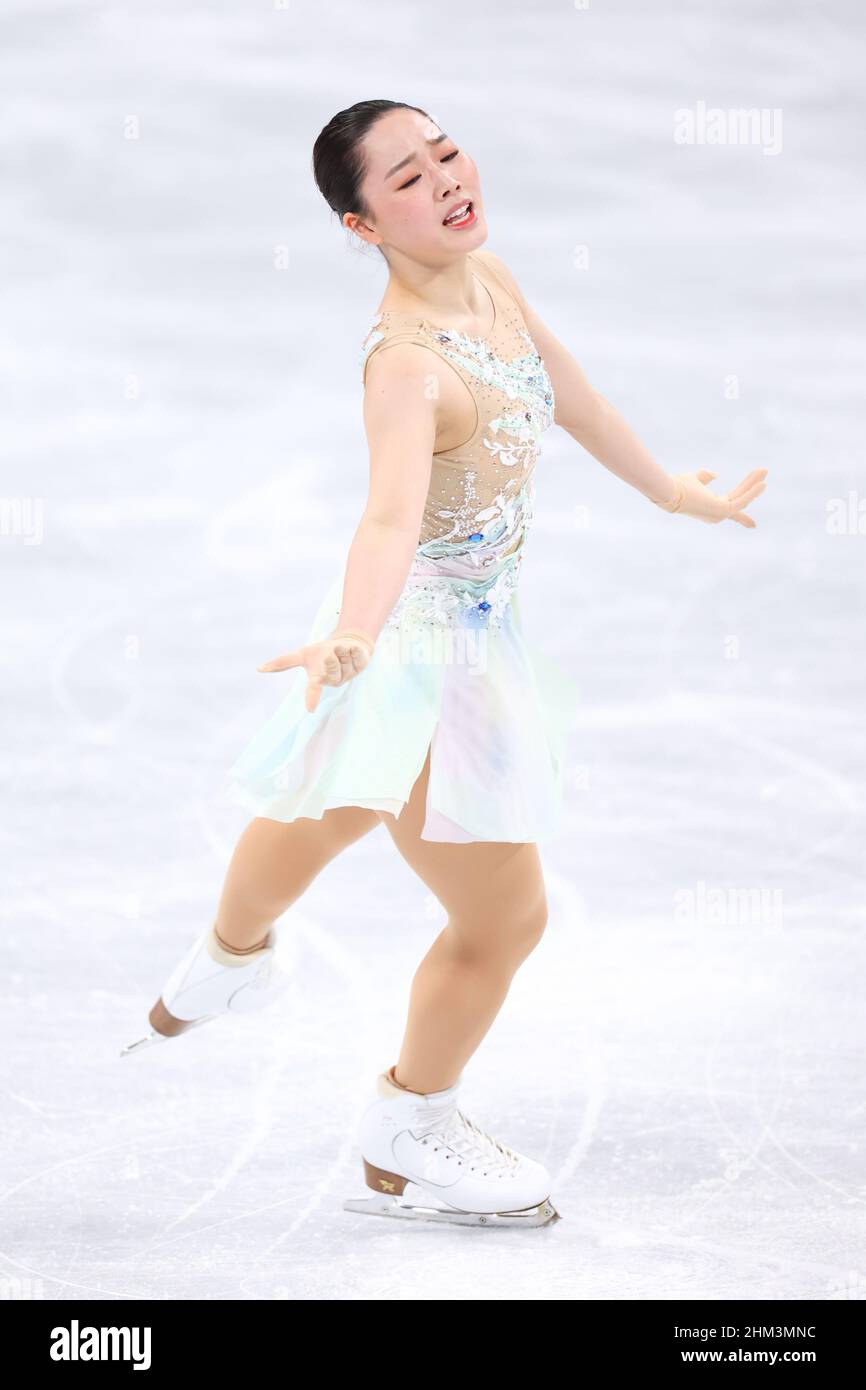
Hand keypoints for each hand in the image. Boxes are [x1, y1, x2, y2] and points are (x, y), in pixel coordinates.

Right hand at [257, 628, 375, 712]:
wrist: (346, 643)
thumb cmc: (322, 653)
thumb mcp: (301, 655)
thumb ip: (283, 663)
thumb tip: (259, 669)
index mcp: (319, 679)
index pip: (314, 689)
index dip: (312, 697)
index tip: (310, 709)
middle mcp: (334, 679)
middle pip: (331, 665)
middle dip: (330, 656)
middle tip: (331, 653)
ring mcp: (349, 674)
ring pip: (344, 659)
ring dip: (341, 650)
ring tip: (341, 651)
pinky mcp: (361, 665)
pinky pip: (356, 654)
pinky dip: (353, 648)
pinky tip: (352, 650)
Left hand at [652, 468, 767, 526]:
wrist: (670, 491)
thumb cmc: (679, 486)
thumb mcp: (695, 479)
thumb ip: (704, 477)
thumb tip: (715, 475)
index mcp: (710, 509)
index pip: (731, 512)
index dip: (742, 518)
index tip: (753, 526)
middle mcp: (716, 515)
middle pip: (739, 499)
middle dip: (752, 485)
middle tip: (764, 471)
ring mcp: (719, 515)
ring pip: (742, 498)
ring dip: (753, 483)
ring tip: (764, 470)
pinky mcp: (722, 510)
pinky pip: (742, 500)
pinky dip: (752, 491)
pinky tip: (762, 482)